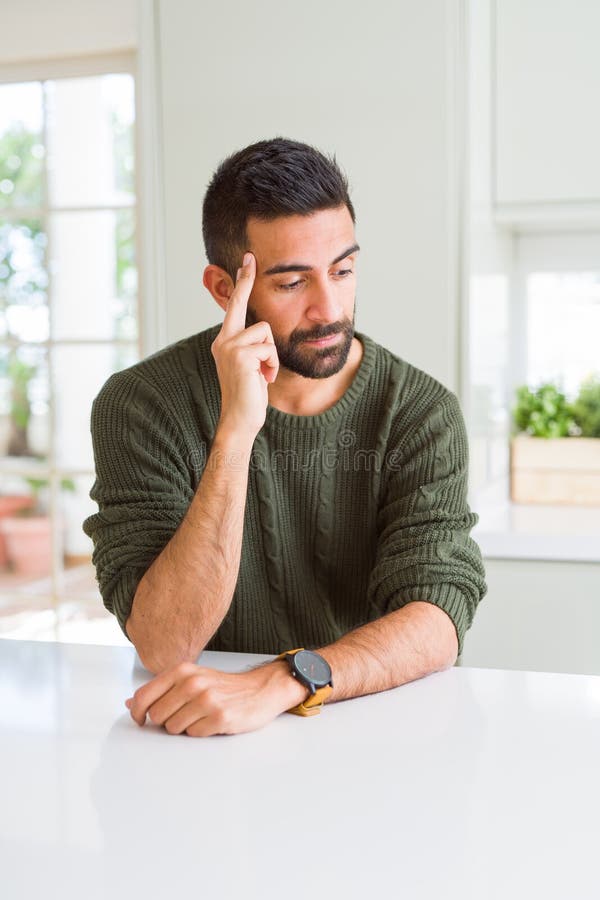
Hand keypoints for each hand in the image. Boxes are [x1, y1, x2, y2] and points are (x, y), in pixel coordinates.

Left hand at [125, 661, 306, 736]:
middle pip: (157, 716)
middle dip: (165, 721)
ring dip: (183, 728)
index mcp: (182, 671)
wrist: (260, 690)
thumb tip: (131, 703)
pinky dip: (199, 732)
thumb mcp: (191, 679)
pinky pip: (193, 735)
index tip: (141, 720)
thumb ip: (161, 689)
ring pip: (173, 728)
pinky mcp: (219, 718)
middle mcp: (193, 683)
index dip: (137, 713)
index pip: (144, 696)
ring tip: (199, 717)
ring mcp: (207, 700)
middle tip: (182, 715)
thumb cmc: (222, 686)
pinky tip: (211, 722)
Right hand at [211, 252, 278, 439]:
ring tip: (263, 374)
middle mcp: (222, 340)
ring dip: (272, 355)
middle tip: (250, 255)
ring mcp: (228, 346)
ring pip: (265, 331)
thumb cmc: (250, 395)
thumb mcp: (252, 366)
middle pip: (242, 304)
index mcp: (225, 341)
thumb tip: (263, 332)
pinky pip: (269, 348)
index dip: (240, 283)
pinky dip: (272, 365)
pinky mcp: (238, 355)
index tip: (246, 261)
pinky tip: (263, 379)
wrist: (240, 419)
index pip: (234, 307)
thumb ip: (253, 346)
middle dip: (244, 279)